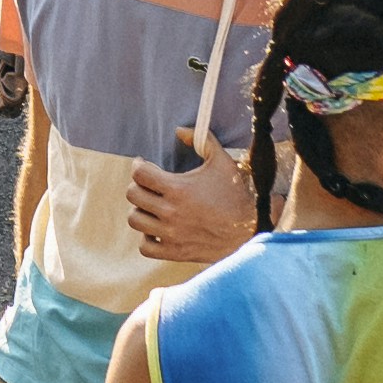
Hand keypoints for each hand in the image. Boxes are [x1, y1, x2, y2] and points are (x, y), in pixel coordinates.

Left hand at [131, 137, 262, 268]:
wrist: (250, 231)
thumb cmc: (235, 195)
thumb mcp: (222, 161)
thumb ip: (202, 139)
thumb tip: (179, 130)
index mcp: (178, 189)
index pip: (140, 174)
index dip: (139, 165)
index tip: (145, 165)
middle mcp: (171, 212)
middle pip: (132, 195)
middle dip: (139, 185)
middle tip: (149, 185)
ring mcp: (171, 234)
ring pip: (135, 220)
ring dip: (140, 210)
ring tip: (152, 206)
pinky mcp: (175, 252)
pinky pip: (145, 247)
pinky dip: (147, 237)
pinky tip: (158, 228)